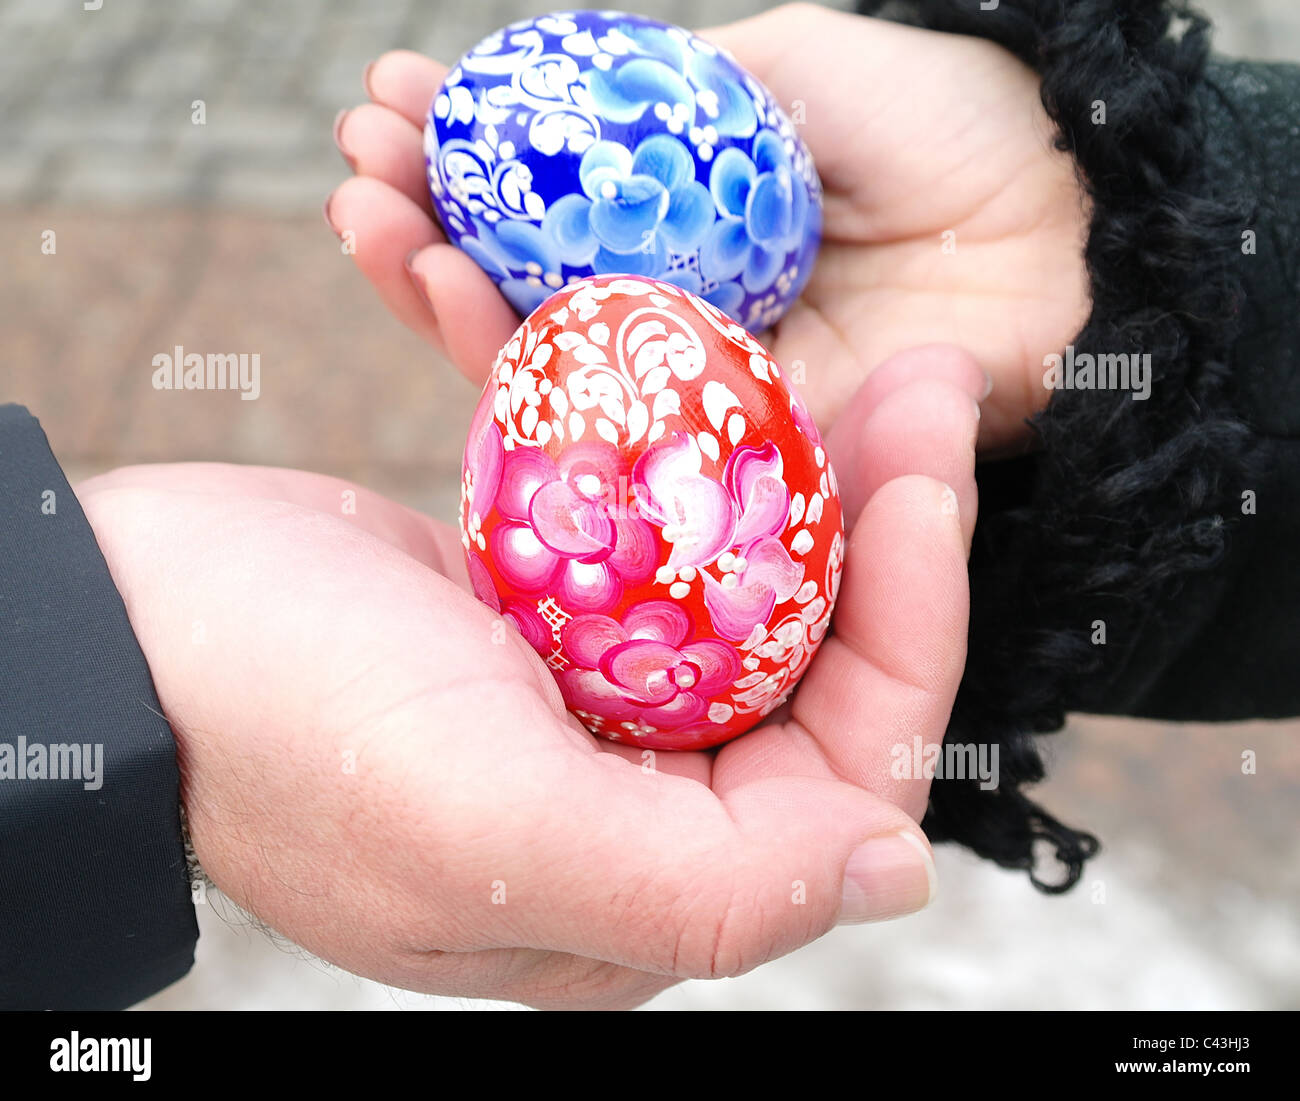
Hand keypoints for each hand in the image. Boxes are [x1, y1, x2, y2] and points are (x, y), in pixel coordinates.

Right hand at [77, 350, 979, 1008]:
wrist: (115, 628)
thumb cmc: (284, 732)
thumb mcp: (489, 830)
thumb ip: (705, 887)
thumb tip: (895, 864)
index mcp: (651, 874)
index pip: (846, 761)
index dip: (915, 621)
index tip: (927, 476)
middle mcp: (632, 791)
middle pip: (806, 650)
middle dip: (873, 513)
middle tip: (915, 380)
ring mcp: (580, 689)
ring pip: (730, 571)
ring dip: (778, 455)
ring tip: (828, 345)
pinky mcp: (531, 601)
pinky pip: (634, 514)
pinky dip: (654, 432)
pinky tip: (684, 345)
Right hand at [327, 3, 1087, 452]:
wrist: (1056, 216)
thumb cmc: (937, 121)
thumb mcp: (776, 68)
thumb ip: (658, 90)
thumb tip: (539, 89)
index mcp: (686, 226)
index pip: (543, 206)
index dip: (463, 158)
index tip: (392, 103)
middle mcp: (678, 317)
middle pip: (524, 289)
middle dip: (425, 225)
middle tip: (353, 167)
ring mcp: (696, 397)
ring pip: (546, 362)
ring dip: (440, 288)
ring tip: (366, 214)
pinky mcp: (725, 463)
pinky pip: (609, 429)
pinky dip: (518, 364)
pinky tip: (443, 287)